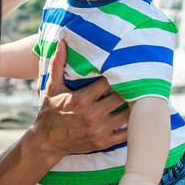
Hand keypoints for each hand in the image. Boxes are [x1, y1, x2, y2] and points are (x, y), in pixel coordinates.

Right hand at [30, 40, 129, 160]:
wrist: (46, 142)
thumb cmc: (50, 111)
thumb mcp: (51, 87)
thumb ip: (58, 64)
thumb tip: (62, 41)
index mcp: (82, 99)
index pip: (109, 81)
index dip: (118, 74)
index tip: (122, 68)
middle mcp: (92, 115)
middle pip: (122, 97)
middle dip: (128, 88)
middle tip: (135, 81)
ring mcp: (99, 130)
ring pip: (127, 114)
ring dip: (133, 106)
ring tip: (138, 97)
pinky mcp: (103, 142)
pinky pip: (126, 134)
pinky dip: (133, 126)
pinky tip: (135, 117)